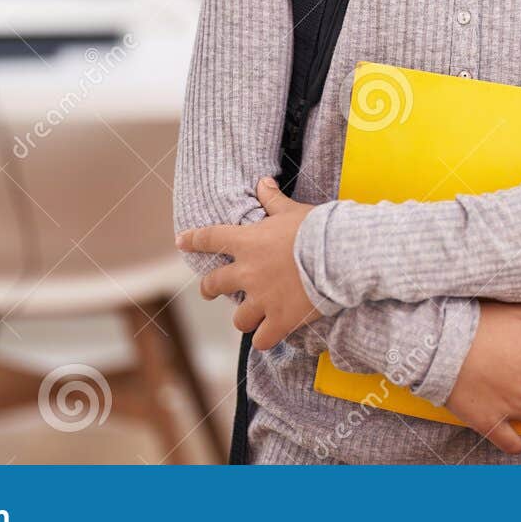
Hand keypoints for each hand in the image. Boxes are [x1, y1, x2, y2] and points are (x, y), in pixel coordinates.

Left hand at [177, 177, 323, 347]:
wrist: (338, 256)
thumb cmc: (316, 229)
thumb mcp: (292, 210)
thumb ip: (273, 199)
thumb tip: (263, 181)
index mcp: (247, 243)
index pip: (210, 238)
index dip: (194, 240)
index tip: (182, 241)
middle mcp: (248, 273)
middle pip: (214, 284)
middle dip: (210, 289)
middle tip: (210, 292)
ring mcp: (262, 300)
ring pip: (239, 319)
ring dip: (245, 317)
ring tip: (253, 317)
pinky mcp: (280, 320)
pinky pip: (262, 340)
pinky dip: (266, 338)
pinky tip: (271, 335)